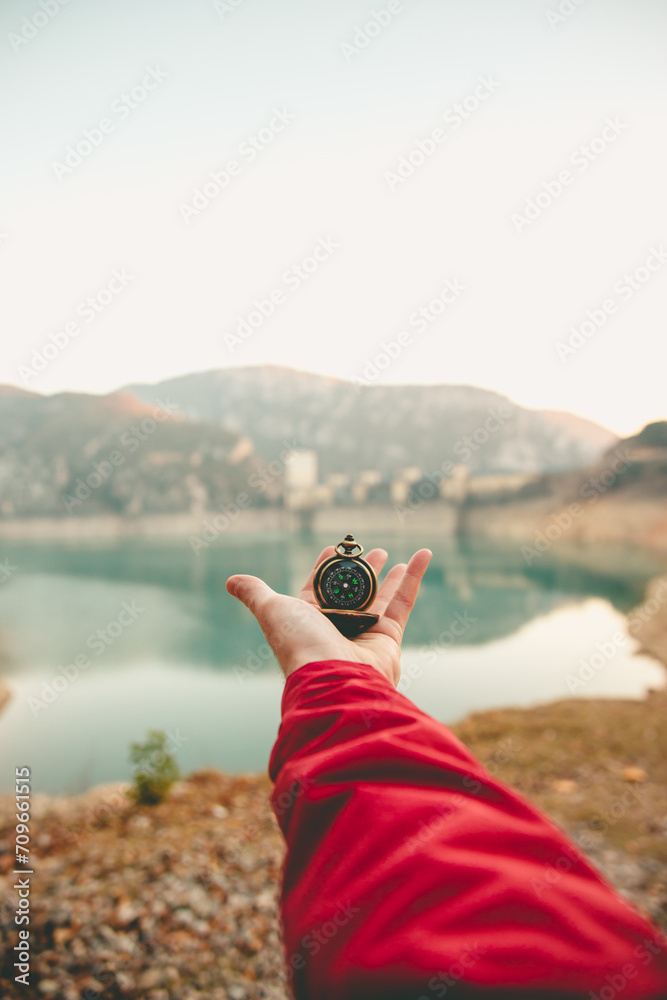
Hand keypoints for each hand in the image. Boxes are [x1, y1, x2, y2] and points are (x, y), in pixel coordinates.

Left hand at [226, 546, 431, 686]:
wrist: (333, 678)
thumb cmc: (299, 644)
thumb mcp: (272, 610)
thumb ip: (255, 593)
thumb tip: (231, 581)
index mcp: (308, 619)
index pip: (317, 587)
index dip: (325, 568)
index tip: (333, 548)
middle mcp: (336, 627)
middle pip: (351, 592)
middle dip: (360, 571)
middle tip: (371, 551)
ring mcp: (363, 633)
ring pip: (379, 597)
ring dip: (388, 575)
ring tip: (393, 555)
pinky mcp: (388, 638)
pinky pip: (403, 602)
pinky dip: (415, 578)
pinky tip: (423, 555)